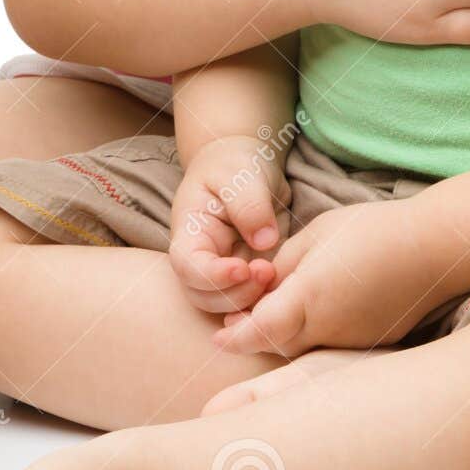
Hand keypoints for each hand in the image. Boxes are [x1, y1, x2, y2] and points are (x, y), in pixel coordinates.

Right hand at [169, 135, 290, 313]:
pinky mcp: (247, 275)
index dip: (212, 276)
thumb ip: (249, 204)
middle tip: (265, 271)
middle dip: (235, 293)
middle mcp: (202, 258)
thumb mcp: (239, 173)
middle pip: (204, 296)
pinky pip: (251, 298)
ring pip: (227, 305)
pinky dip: (265, 298)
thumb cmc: (234, 163)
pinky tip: (281, 279)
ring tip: (273, 272)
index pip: (188, 267)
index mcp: (190, 232)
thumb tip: (264, 242)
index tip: (242, 268)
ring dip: (251, 299)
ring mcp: (224, 270)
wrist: (245, 164)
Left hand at [211, 197, 450, 357]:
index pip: (258, 330)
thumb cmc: (371, 229)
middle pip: (276, 345)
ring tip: (280, 311)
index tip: (220, 334)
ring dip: (285, 337)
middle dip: (255, 337)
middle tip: (238, 322)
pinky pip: (331, 349)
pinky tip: (320, 313)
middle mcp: (327, 327)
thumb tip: (262, 286)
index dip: (235, 336)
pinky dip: (316, 337)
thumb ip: (284, 264)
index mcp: (309, 295)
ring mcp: (350, 342)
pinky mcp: (369, 346)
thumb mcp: (317, 233)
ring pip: (303, 350)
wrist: (432, 247)